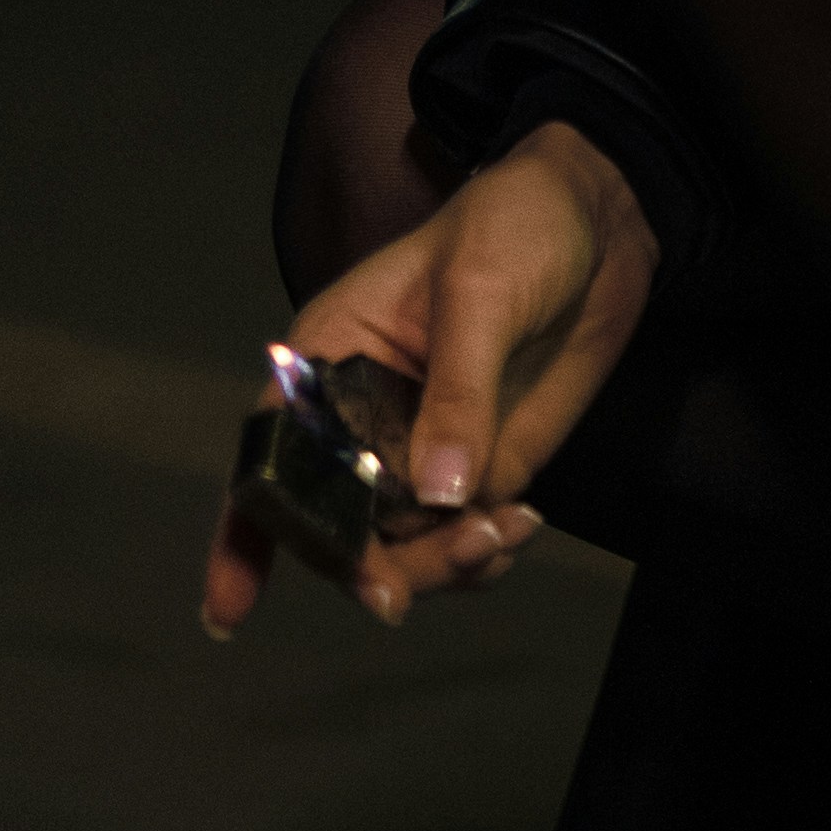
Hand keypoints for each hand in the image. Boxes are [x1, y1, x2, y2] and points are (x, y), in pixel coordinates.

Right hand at [198, 125, 658, 638]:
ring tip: (500, 530)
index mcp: (328, 358)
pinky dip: (483, 556)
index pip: (271, 455)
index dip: (245, 534)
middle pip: (337, 525)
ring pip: (401, 550)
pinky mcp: (478, 467)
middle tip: (451, 553)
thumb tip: (438, 495)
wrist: (599, 219)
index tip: (230, 610)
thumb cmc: (515, 224)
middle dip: (378, 564)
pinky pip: (459, 542)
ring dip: (442, 566)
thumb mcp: (479, 291)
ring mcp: (421, 450)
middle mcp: (362, 419)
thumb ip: (458, 393)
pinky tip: (521, 525)